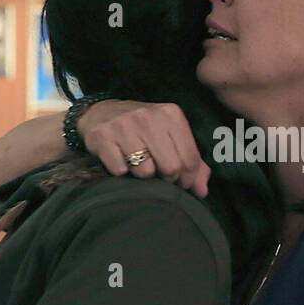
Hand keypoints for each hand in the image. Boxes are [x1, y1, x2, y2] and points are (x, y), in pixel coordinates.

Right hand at [78, 100, 210, 196]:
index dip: (188, 178)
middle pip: (171, 167)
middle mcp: (148, 117)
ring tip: (138, 163)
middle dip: (167, 178)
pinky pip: (120, 171)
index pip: (190, 159)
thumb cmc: (143, 129)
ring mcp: (124, 125)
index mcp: (171, 114)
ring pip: (145, 172)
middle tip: (159, 174)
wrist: (102, 113)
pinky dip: (121, 172)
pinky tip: (120, 159)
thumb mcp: (171, 136)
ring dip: (143, 174)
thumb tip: (201, 191)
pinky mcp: (102, 137)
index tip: (180, 181)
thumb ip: (192, 162)